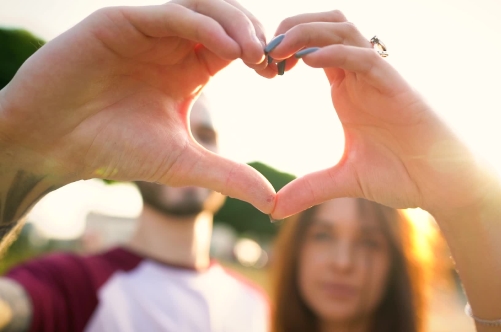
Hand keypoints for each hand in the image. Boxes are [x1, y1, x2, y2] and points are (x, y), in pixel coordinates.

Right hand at [0, 0, 275, 212]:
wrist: (53, 146)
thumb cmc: (114, 150)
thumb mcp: (183, 164)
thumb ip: (228, 176)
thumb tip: (273, 203)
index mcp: (187, 69)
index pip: (235, 47)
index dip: (261, 54)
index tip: (279, 74)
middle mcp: (171, 45)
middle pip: (226, 20)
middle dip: (255, 34)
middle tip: (273, 60)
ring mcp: (147, 30)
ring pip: (203, 8)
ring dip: (235, 24)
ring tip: (255, 53)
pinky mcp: (122, 21)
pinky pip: (172, 14)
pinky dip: (203, 25)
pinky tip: (226, 48)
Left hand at [265, 11, 499, 218]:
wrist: (444, 184)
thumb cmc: (402, 175)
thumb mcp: (343, 181)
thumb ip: (309, 189)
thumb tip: (273, 209)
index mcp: (347, 90)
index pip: (312, 47)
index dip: (284, 48)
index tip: (257, 64)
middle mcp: (361, 76)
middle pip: (325, 25)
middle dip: (291, 26)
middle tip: (263, 49)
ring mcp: (379, 78)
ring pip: (343, 29)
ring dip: (308, 31)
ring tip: (279, 48)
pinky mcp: (396, 85)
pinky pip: (364, 57)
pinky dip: (336, 52)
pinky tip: (309, 62)